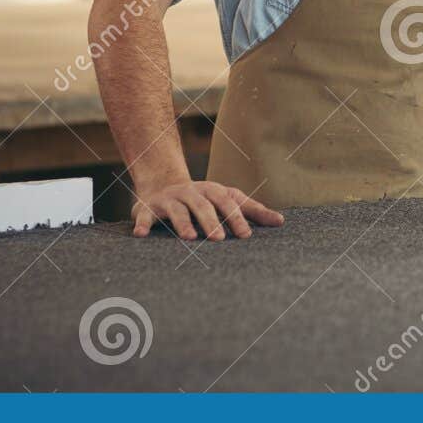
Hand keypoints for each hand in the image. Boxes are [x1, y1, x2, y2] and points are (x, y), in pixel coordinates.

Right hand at [131, 179, 284, 239]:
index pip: (227, 203)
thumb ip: (252, 211)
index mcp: (212, 192)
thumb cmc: (203, 199)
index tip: (246, 236)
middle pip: (203, 205)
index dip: (237, 218)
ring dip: (183, 223)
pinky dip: (142, 224)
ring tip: (190, 238)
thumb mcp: (227, 200)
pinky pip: (144, 216)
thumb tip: (281, 222)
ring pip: (177, 210)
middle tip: (219, 239)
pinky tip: (140, 235)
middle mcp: (191, 193)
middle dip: (211, 221)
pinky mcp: (148, 209)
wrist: (163, 184)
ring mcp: (170, 200)